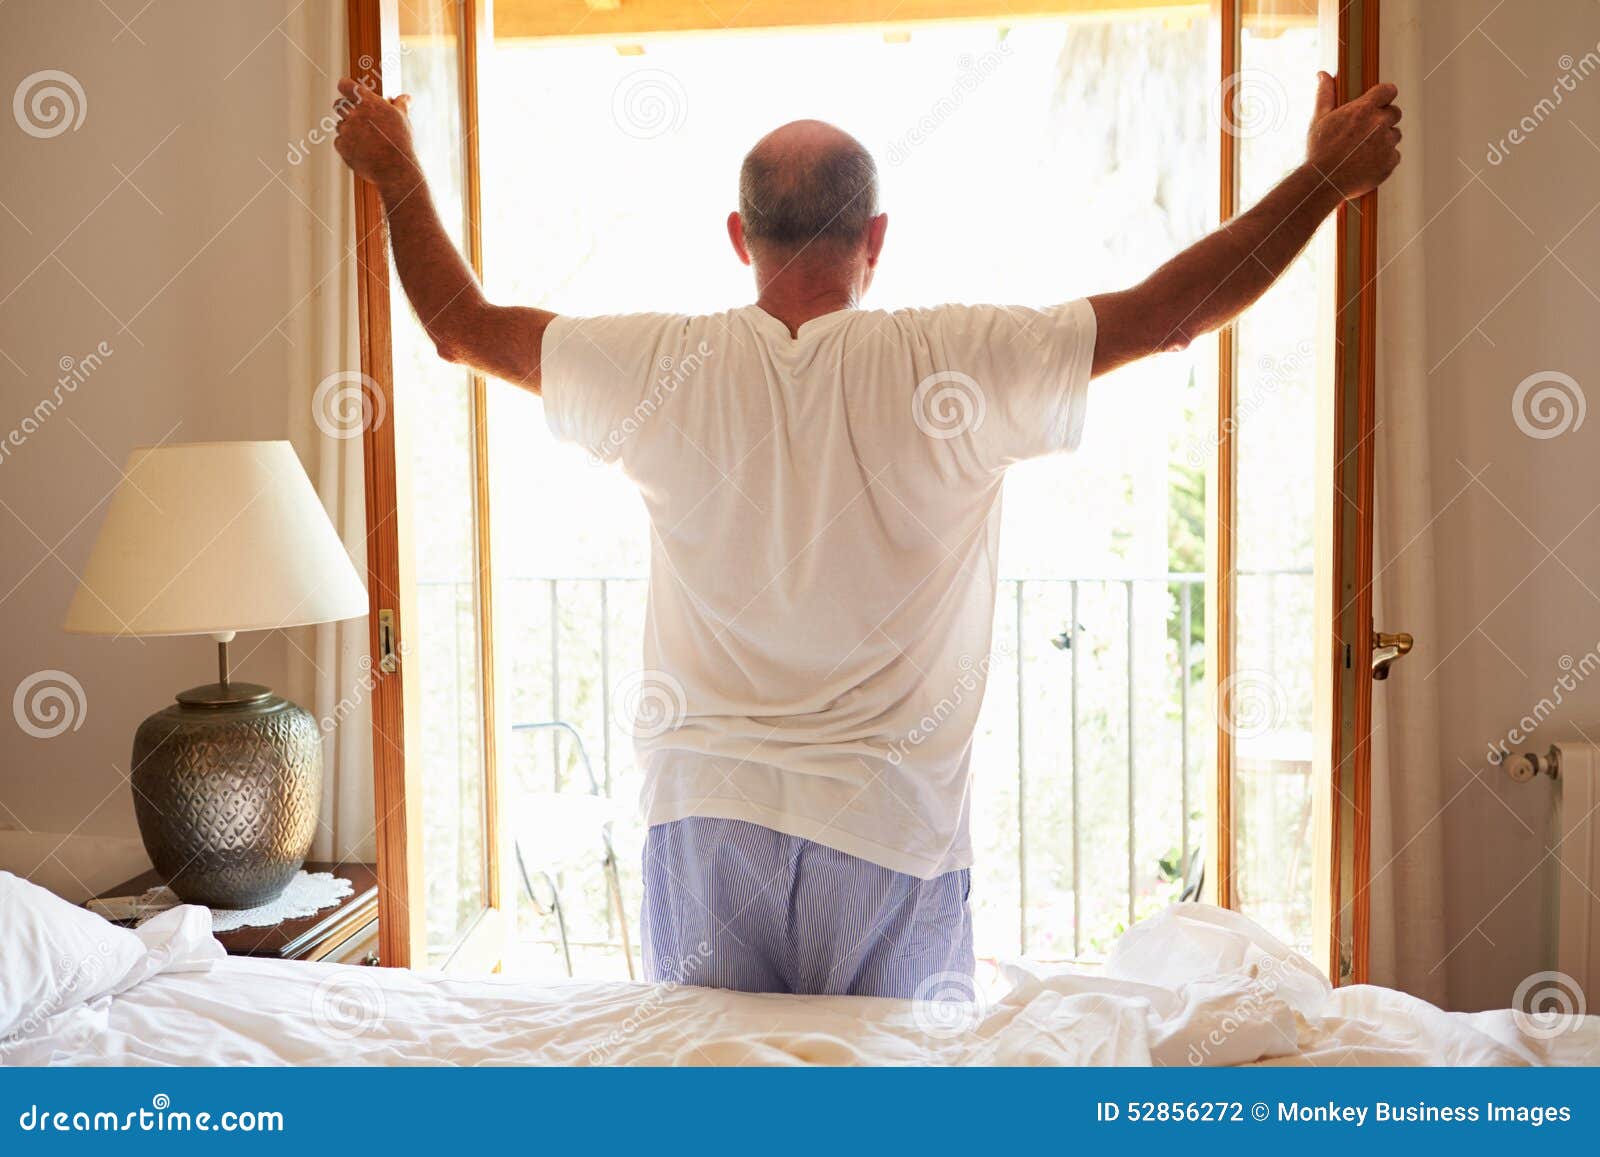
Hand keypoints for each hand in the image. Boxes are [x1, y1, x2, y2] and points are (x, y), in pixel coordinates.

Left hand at [333, 77, 417, 187]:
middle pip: (338, 104)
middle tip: (358, 120)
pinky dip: (348, 145)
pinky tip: (362, 151)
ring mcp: (345, 130)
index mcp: (367, 102)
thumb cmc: (400, 142)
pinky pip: (339, 141)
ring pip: (340, 124)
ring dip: (349, 130)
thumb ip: (401, 104)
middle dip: (346, 110)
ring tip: (367, 141)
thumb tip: (406, 97)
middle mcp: (353, 114)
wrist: (395, 168)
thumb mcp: (403, 119)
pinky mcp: (341, 145)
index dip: (346, 87)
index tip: (348, 92)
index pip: (345, 85)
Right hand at [1304, 72, 1401, 198]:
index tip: (1380, 101)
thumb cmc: (1319, 152)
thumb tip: (1322, 75)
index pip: (1388, 91)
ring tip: (1364, 150)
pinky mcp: (1390, 162)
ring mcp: (1387, 143)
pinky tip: (1367, 163)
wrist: (1323, 182)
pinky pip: (1394, 156)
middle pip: (1394, 113)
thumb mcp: (1319, 120)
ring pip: (1395, 135)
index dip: (1385, 95)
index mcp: (1363, 109)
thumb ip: (1325, 95)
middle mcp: (1379, 124)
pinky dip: (1384, 159)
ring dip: (1384, 139)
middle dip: (1383, 119)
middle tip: (1366, 131)